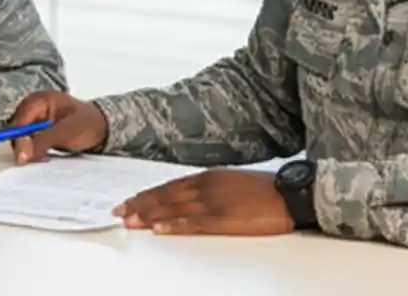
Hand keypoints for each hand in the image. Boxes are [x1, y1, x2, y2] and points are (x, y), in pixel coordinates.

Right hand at [8, 91, 107, 163]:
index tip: (22, 158)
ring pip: (22, 138)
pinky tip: (46, 156)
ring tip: (45, 157)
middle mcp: (34, 107)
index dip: (19, 140)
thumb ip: (43, 141)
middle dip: (25, 146)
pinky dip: (35, 151)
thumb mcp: (66, 132)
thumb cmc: (88, 124)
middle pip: (17, 130)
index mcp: (39, 100)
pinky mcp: (39, 130)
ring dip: (30, 150)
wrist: (103, 129)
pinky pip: (30, 142)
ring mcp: (36, 119)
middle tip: (38, 158)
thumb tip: (21, 154)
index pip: (19, 121)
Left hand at [114, 169, 293, 235]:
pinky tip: (159, 230)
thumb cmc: (263, 189)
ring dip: (148, 215)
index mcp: (207, 176)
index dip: (147, 194)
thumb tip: (190, 193)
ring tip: (129, 221)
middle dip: (139, 204)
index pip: (169, 185)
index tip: (130, 200)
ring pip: (173, 209)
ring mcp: (213, 202)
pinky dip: (174, 226)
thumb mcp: (231, 180)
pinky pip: (193, 223)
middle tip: (119, 211)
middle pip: (165, 196)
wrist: (288, 193)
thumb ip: (209, 186)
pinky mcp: (223, 218)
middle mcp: (205, 186)